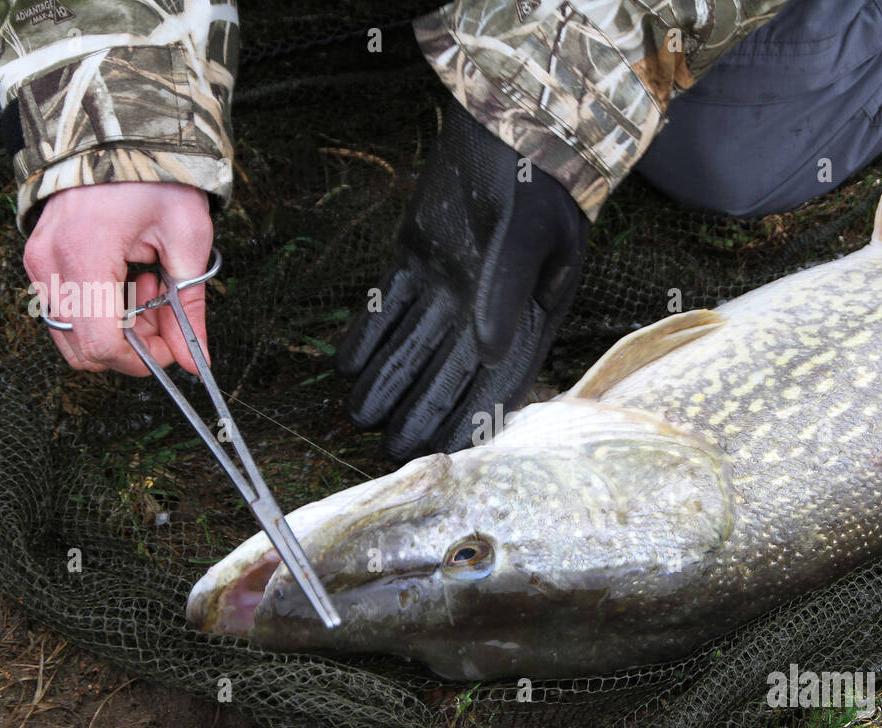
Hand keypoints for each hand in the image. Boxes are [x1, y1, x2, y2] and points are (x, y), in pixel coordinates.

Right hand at [24, 181, 213, 375]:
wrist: (115, 130)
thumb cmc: (153, 177)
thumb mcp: (187, 238)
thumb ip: (189, 306)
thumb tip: (195, 359)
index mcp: (84, 254)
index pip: (102, 344)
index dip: (143, 360)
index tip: (173, 348)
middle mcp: (48, 263)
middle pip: (83, 348)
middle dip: (133, 346)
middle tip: (166, 311)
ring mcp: (37, 261)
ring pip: (73, 334)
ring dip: (118, 328)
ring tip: (149, 285)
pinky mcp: (38, 260)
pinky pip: (67, 310)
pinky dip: (101, 311)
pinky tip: (129, 279)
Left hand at [336, 99, 589, 459]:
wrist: (509, 121)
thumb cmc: (536, 181)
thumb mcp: (530, 237)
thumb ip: (505, 293)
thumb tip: (487, 354)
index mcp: (530, 313)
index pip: (499, 379)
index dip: (472, 417)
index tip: (445, 451)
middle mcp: (487, 308)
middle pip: (449, 371)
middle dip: (421, 409)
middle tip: (392, 449)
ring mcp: (449, 285)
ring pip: (414, 344)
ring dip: (388, 379)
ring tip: (361, 415)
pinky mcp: (416, 258)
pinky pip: (389, 306)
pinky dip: (368, 335)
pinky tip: (345, 365)